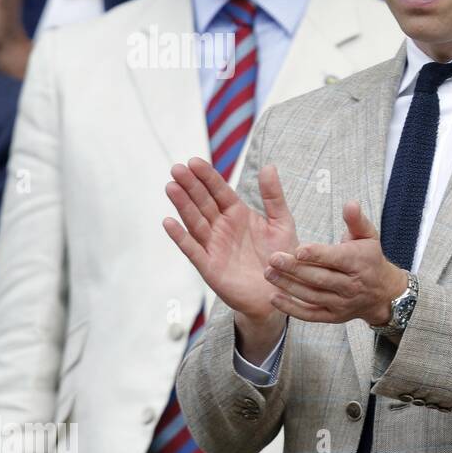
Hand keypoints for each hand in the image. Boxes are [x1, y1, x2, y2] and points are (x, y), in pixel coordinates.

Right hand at [162, 159, 298, 321]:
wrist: (282, 291)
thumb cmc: (282, 257)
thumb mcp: (282, 223)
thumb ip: (274, 196)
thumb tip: (269, 166)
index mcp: (238, 214)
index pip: (219, 191)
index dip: (207, 177)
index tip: (194, 161)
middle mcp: (222, 228)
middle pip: (203, 203)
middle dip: (190, 186)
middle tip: (176, 168)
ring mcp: (214, 246)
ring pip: (195, 222)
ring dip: (183, 205)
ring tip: (171, 187)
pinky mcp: (210, 266)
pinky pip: (193, 249)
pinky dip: (181, 237)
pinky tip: (169, 222)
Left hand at [264, 201, 405, 325]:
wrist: (383, 293)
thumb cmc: (370, 259)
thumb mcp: (368, 236)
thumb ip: (356, 220)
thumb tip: (350, 203)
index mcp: (358, 262)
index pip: (335, 259)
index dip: (317, 254)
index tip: (298, 249)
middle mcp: (351, 285)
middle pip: (320, 278)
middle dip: (295, 269)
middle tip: (273, 258)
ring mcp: (341, 303)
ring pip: (312, 295)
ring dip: (288, 286)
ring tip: (269, 273)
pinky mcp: (333, 316)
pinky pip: (310, 315)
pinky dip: (292, 309)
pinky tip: (274, 298)